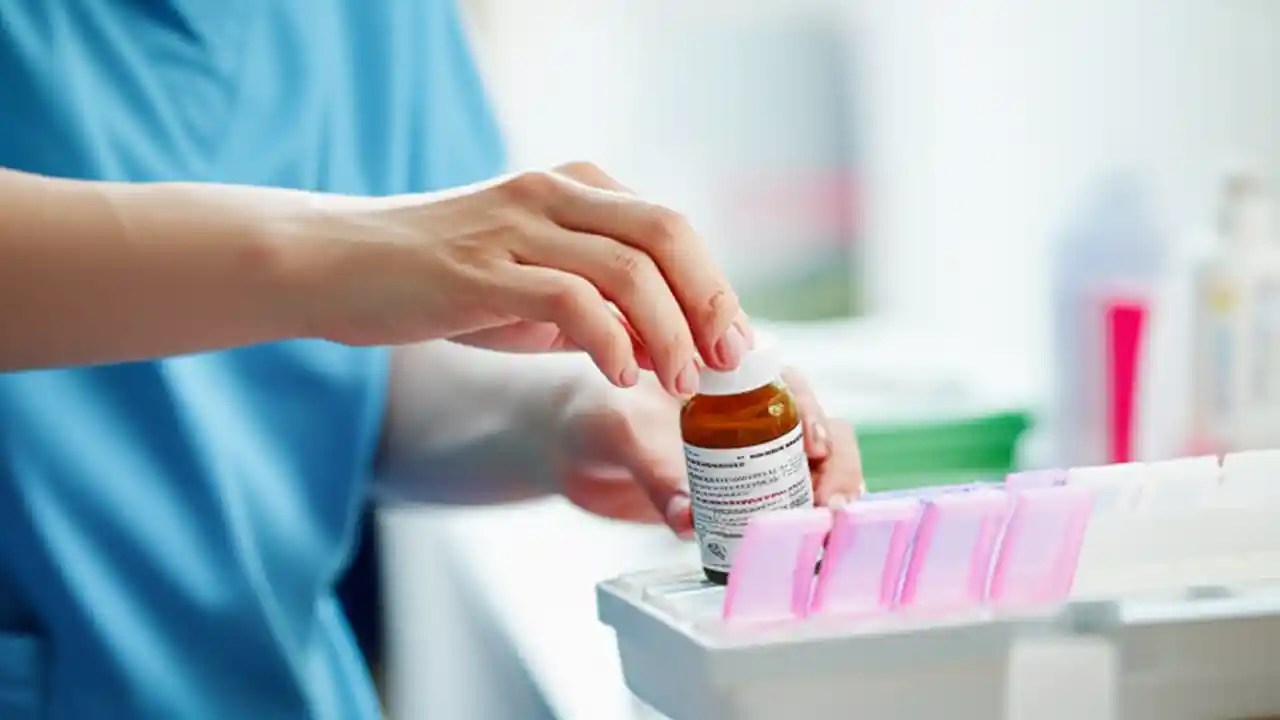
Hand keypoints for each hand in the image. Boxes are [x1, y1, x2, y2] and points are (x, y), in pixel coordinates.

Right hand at [290, 162, 743, 396]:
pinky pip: (571, 300)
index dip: (713, 285)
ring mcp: (517, 226)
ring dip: (669, 333)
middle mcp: (552, 193)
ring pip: (629, 269)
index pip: (669, 226)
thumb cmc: (435, 279)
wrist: (335, 264)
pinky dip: (611, 342)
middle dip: (710, 301)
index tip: (735, 343)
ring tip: (679, 382)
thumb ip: (591, 303)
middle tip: (727, 362)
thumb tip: (658, 345)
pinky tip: (620, 376)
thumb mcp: (527, 283)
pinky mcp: (482, 269)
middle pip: (666, 233)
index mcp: (572, 187)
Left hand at [552, 367, 864, 533]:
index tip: (814, 445)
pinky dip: (795, 530)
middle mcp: (750, 411)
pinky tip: (798, 551)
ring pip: (810, 473)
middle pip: (817, 432)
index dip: (811, 412)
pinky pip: (777, 512)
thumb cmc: (592, 411)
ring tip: (823, 534)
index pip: (789, 384)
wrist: (565, 446)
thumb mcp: (621, 430)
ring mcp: (748, 456)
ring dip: (825, 500)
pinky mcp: (735, 498)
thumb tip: (688, 517)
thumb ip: (654, 470)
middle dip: (836, 467)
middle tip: (830, 505)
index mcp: (730, 372)